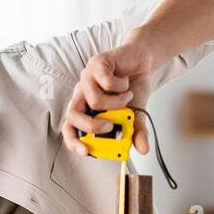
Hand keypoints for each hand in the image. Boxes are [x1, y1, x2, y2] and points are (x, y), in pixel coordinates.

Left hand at [61, 36, 156, 156]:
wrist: (141, 61)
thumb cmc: (132, 88)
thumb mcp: (135, 114)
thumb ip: (136, 132)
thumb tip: (143, 149)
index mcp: (85, 109)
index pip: (69, 128)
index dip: (72, 141)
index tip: (86, 151)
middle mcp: (81, 94)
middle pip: (72, 115)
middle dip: (91, 126)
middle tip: (110, 127)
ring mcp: (87, 78)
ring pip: (95, 100)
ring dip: (117, 103)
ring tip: (127, 98)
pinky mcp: (97, 64)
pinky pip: (107, 83)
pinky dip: (122, 87)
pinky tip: (126, 84)